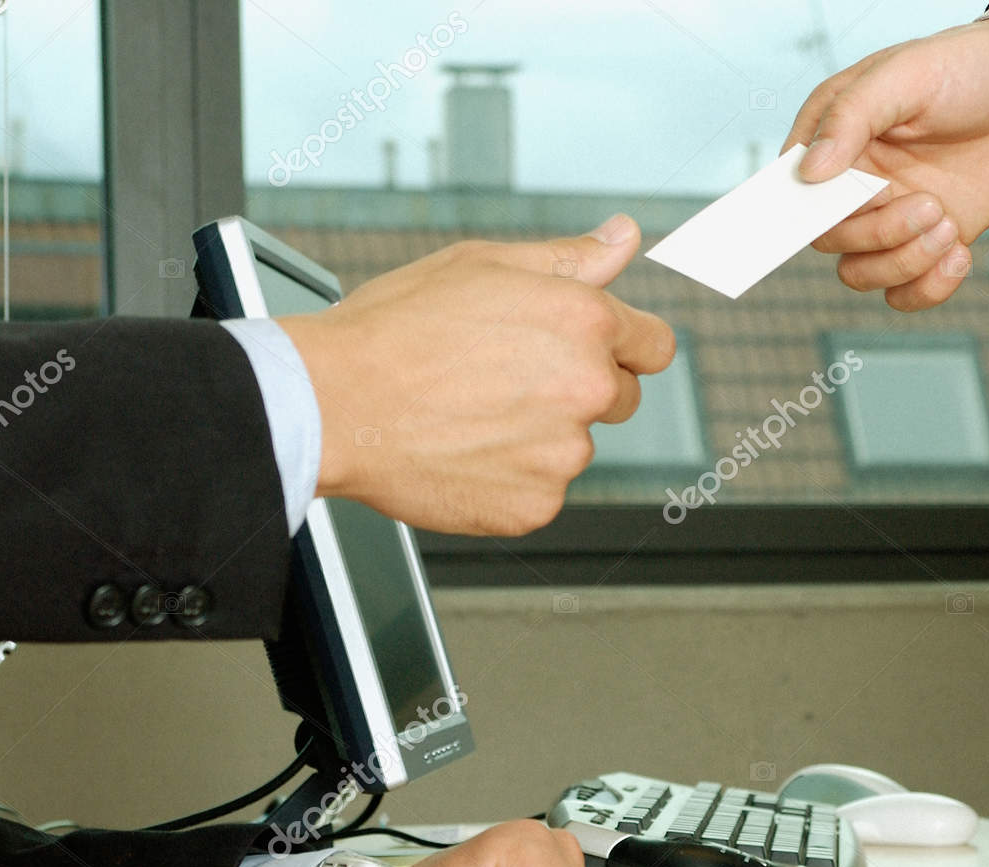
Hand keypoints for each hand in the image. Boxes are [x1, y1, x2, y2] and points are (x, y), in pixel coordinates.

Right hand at [278, 215, 674, 535]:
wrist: (333, 404)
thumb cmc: (396, 329)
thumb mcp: (485, 264)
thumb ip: (570, 257)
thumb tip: (624, 237)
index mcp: (586, 322)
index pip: (655, 345)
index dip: (624, 344)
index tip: (596, 350)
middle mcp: (587, 389)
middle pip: (620, 397)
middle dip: (579, 387)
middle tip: (504, 377)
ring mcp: (563, 456)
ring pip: (572, 446)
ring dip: (539, 434)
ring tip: (468, 412)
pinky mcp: (534, 506)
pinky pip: (539, 491)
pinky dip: (509, 478)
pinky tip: (461, 449)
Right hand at [784, 19, 988, 310]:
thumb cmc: (974, 67)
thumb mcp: (909, 75)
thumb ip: (852, 116)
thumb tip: (809, 172)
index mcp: (837, 136)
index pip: (795, 190)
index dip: (811, 209)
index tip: (849, 209)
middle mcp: (857, 181)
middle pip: (830, 240)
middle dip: (878, 235)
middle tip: (929, 204)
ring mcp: (892, 216)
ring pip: (861, 275)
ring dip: (904, 262)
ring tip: (948, 226)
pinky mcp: (929, 241)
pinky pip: (904, 292)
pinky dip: (928, 288)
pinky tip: (961, 253)